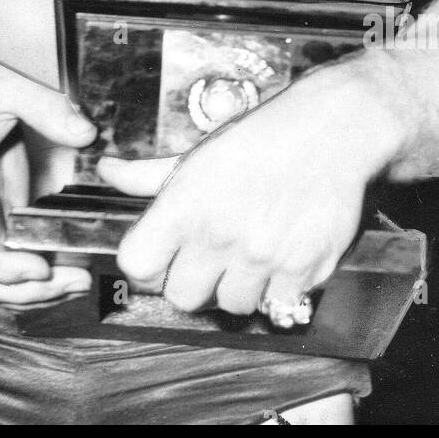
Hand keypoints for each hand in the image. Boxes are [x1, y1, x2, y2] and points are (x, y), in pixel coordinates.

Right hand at [0, 61, 96, 305]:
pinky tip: (75, 265)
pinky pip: (18, 261)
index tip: (40, 266)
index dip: (2, 268)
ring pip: (2, 282)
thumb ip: (42, 105)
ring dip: (39, 291)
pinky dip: (43, 274)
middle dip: (29, 292)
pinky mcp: (3, 220)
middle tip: (77, 278)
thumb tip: (85, 132)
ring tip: (82, 279)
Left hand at [96, 67, 403, 316]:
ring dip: (239, 287)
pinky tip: (281, 257)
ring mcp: (263, 257)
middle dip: (193, 281)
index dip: (148, 262)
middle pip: (182, 297)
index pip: (137, 264)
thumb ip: (149, 173)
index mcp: (186, 204)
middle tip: (210, 258)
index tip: (162, 254)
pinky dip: (280, 289)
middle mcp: (220, 235)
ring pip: (232, 306)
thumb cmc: (262, 137)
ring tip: (250, 254)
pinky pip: (279, 305)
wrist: (331, 131)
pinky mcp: (304, 271)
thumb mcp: (199, 150)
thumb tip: (107, 170)